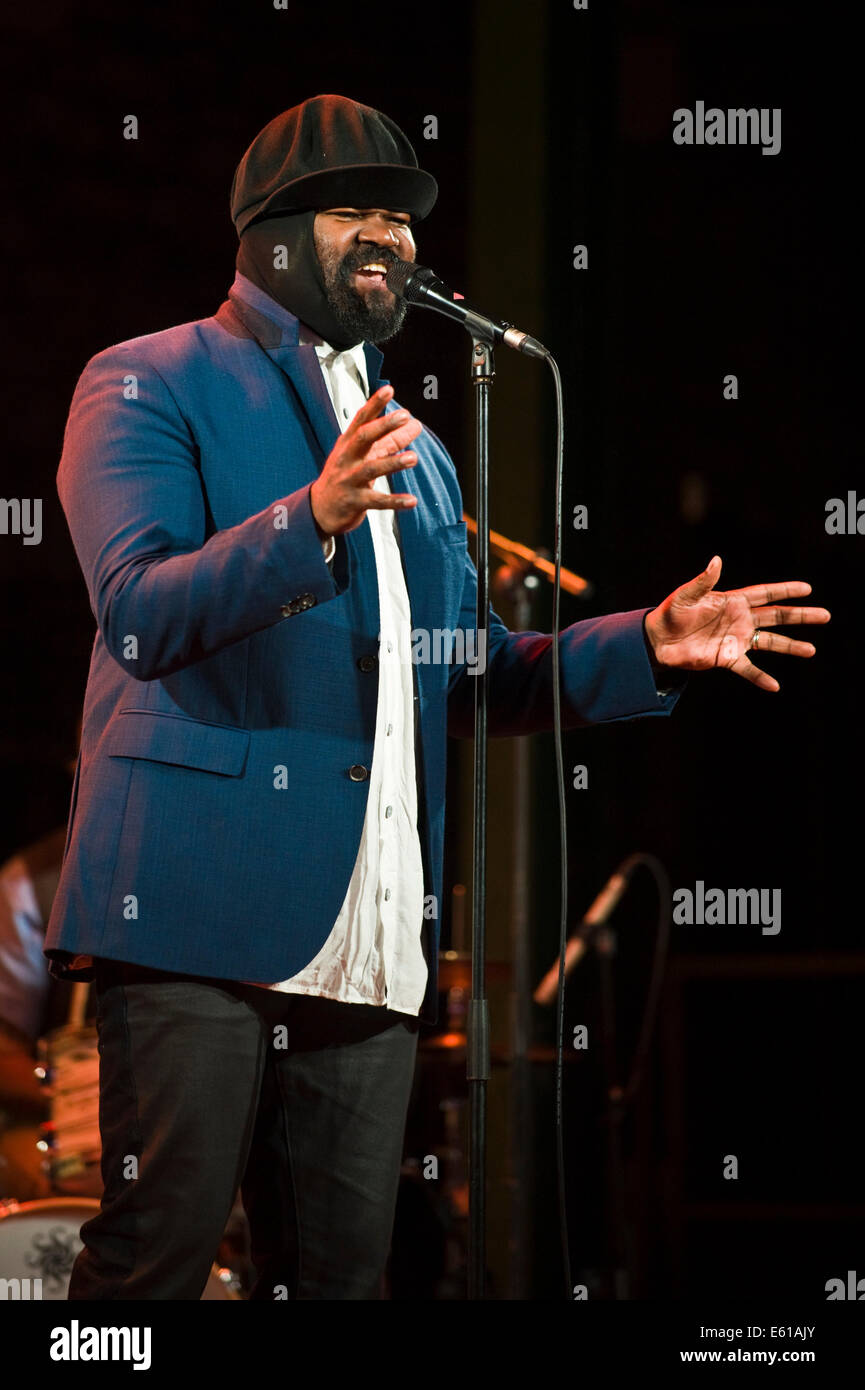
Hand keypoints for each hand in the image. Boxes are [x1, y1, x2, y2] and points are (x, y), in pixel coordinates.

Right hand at [309, 384, 420, 535]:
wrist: (321, 509)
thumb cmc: (345, 475)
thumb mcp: (364, 455)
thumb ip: (391, 440)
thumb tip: (415, 424)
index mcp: (348, 443)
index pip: (361, 419)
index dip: (374, 404)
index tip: (389, 389)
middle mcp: (347, 458)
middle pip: (363, 438)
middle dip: (383, 425)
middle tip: (405, 416)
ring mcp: (349, 480)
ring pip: (371, 469)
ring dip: (392, 463)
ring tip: (413, 458)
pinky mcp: (355, 502)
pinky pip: (376, 502)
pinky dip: (394, 502)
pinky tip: (412, 500)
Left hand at [644, 555, 830, 691]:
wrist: (657, 641)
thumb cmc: (670, 613)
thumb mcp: (685, 595)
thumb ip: (703, 581)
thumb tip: (717, 561)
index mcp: (732, 600)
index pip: (765, 593)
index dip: (786, 590)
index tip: (807, 589)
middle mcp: (740, 619)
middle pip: (776, 616)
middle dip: (800, 616)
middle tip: (825, 616)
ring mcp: (736, 639)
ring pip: (770, 642)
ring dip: (790, 646)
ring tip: (811, 650)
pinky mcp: (727, 658)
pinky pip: (748, 669)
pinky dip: (760, 678)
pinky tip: (775, 686)